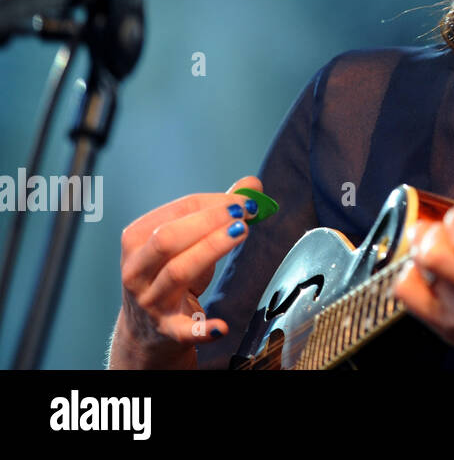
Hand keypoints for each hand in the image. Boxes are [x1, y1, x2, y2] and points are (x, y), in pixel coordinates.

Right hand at [110, 176, 262, 368]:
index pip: (176, 211)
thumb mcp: (186, 243)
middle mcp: (137, 270)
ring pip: (177, 272)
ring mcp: (150, 301)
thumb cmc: (170, 276)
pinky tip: (222, 325)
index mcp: (137, 240)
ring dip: (212, 249)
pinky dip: (202, 329)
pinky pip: (183, 330)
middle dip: (208, 221)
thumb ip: (217, 213)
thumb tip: (252, 184)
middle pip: (168, 239)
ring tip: (242, 232)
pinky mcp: (166, 331)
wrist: (147, 332)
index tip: (245, 200)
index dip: (213, 203)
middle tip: (244, 214)